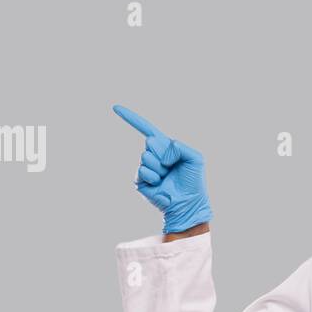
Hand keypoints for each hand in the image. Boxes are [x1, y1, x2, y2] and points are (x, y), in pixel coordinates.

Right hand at [113, 104, 212, 233]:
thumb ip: (181, 147)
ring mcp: (146, 167)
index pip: (146, 128)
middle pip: (150, 142)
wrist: (188, 203)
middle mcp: (153, 155)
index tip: (115, 107)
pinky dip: (153, 176)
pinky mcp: (140, 181)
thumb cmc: (194, 181)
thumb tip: (162, 150)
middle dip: (164, 154)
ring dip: (159, 167)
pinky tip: (159, 183)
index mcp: (165, 147)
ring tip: (167, 176)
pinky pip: (142, 170)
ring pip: (146, 156)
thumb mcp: (195, 158)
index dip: (131, 118)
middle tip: (172, 167)